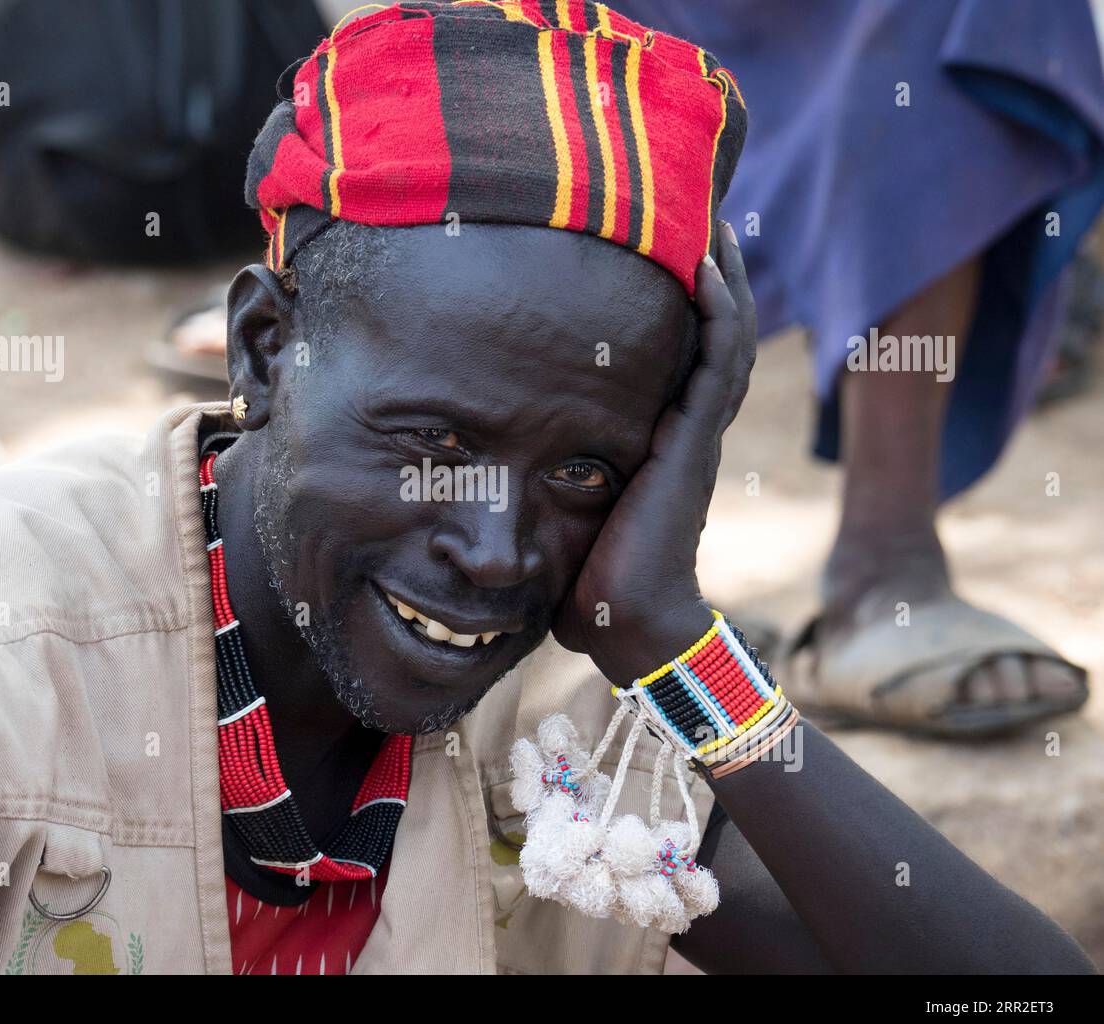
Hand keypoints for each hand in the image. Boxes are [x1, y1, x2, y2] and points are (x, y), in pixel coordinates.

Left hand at [551, 221, 757, 684]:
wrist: (627, 624)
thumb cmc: (591, 582)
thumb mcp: (565, 514)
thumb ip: (546, 482)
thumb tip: (485, 477)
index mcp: (659, 440)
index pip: (682, 354)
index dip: (682, 304)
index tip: (662, 251)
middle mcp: (686, 429)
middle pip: (714, 332)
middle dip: (711, 273)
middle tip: (698, 213)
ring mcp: (695, 434)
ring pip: (724, 336)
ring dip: (721, 276)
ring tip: (711, 219)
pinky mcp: (692, 443)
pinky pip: (717, 362)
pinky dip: (718, 311)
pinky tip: (706, 265)